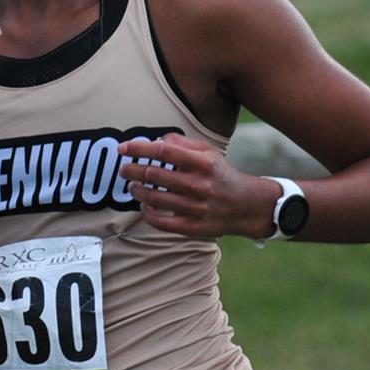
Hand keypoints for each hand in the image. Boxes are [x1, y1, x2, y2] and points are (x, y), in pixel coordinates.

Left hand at [115, 132, 279, 239]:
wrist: (246, 206)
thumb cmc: (221, 175)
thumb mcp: (208, 153)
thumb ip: (182, 144)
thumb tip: (156, 142)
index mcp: (203, 163)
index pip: (164, 151)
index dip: (139, 148)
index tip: (123, 148)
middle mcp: (199, 185)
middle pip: (155, 175)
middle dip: (132, 170)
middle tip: (124, 169)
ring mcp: (195, 208)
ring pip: (154, 199)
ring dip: (137, 190)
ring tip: (132, 185)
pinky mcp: (193, 227)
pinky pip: (161, 222)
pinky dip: (147, 213)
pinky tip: (144, 206)